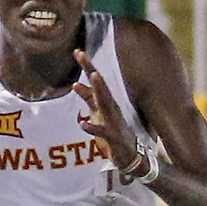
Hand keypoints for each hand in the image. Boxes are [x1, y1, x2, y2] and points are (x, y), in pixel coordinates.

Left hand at [71, 49, 139, 170]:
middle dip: (90, 70)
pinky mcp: (113, 136)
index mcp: (106, 101)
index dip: (87, 66)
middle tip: (81, 54)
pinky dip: (92, 127)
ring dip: (97, 91)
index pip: (96, 81)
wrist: (131, 155)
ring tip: (89, 78)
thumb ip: (88, 98)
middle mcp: (110, 107)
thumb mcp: (98, 112)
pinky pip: (101, 131)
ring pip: (104, 103)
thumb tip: (76, 83)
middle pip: (100, 86)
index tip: (77, 50)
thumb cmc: (113, 131)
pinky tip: (82, 123)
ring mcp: (113, 121)